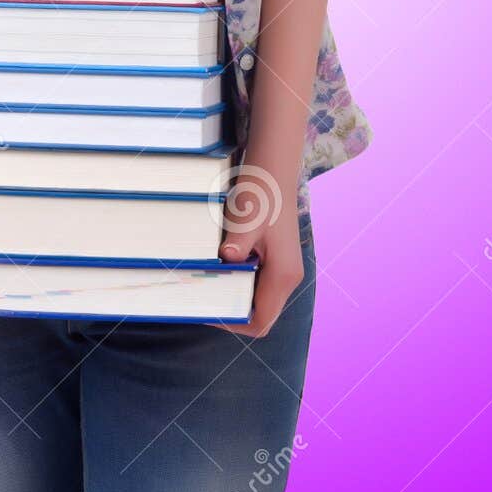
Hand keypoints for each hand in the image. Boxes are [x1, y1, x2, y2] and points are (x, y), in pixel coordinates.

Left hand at [214, 200, 304, 338]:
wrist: (274, 169)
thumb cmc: (262, 193)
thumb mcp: (247, 218)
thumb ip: (238, 243)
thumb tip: (226, 259)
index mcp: (283, 275)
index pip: (261, 320)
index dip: (235, 323)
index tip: (209, 311)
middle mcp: (288, 277)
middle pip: (260, 313)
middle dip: (232, 310)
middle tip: (204, 299)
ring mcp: (283, 268)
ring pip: (258, 299)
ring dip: (235, 296)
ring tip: (209, 284)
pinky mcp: (276, 259)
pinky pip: (258, 283)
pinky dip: (239, 282)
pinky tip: (220, 267)